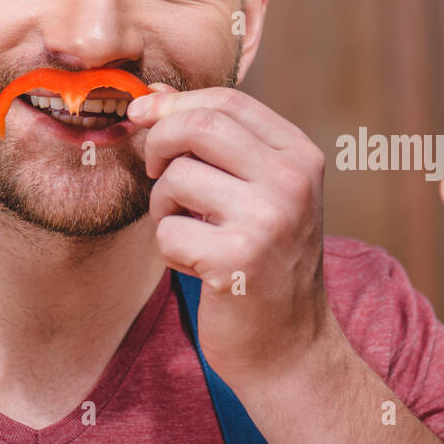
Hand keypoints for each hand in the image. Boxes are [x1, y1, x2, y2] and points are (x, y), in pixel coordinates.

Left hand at [127, 83, 334, 385]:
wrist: (289, 346)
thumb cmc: (263, 263)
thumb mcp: (258, 193)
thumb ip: (216, 145)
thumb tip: (152, 98)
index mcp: (301, 156)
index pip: (226, 100)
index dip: (174, 105)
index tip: (143, 119)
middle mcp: (292, 181)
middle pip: (199, 125)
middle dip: (159, 144)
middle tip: (156, 175)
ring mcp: (269, 219)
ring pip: (176, 178)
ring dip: (164, 208)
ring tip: (189, 233)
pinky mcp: (238, 260)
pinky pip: (167, 232)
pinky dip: (170, 252)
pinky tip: (199, 268)